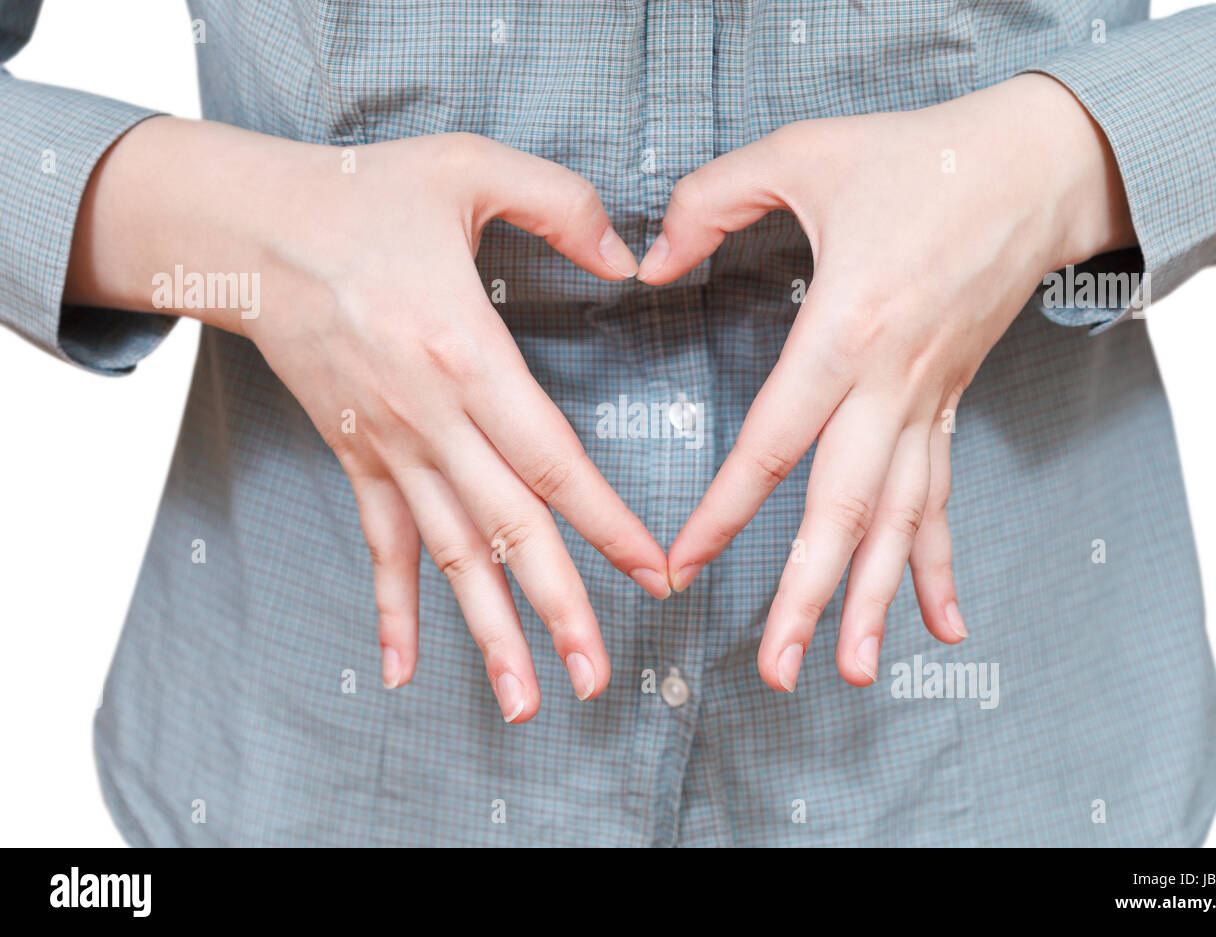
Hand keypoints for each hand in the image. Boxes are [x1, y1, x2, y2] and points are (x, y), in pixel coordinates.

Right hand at [67, 120, 669, 721]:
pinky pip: (379, 546)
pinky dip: (392, 610)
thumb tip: (629, 261)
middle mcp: (429, 418)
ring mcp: (390, 447)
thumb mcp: (471, 167)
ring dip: (488, 632)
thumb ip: (561, 206)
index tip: (654, 574)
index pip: (552, 459)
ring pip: (448, 555)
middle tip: (598, 677)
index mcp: (466, 353)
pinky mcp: (359, 457)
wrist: (253, 231)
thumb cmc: (365, 197)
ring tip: (527, 700)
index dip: (606, 523)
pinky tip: (402, 671)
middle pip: (506, 529)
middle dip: (557, 607)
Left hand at [637, 75, 1134, 690]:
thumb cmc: (919, 159)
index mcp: (847, 330)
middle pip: (845, 507)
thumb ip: (710, 200)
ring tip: (848, 670)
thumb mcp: (802, 153)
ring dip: (874, 600)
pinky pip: (940, 496)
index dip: (725, 512)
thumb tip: (649, 260)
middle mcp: (892, 384)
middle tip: (778, 667)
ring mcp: (928, 404)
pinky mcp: (949, 406)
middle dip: (810, 593)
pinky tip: (943, 623)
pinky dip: (938, 562)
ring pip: (899, 520)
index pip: (775, 442)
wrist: (1034, 167)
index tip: (683, 566)